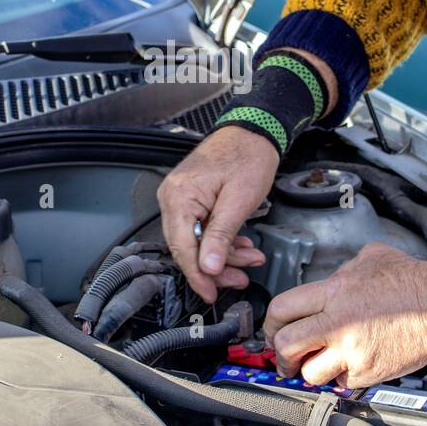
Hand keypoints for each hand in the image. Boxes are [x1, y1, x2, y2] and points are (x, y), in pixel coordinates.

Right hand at [158, 125, 277, 302]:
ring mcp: (180, 198)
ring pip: (197, 241)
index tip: (210, 294)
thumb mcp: (239, 202)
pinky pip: (201, 228)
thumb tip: (208, 268)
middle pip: (187, 247)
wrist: (253, 131)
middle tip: (239, 279)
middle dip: (216, 267)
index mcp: (179, 197)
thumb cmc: (248, 156)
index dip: (197, 276)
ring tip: (250, 259)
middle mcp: (173, 198)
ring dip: (224, 255)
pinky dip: (222, 241)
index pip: (182, 249)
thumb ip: (221, 237)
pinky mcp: (191, 199)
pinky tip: (242, 246)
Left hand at [263, 243, 426, 387]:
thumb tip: (327, 284)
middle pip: (286, 345)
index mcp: (334, 291)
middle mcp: (339, 323)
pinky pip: (341, 383)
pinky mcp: (370, 372)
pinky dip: (340, 378)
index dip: (269, 323)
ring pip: (310, 373)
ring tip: (315, 365)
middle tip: (283, 358)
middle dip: (279, 355)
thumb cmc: (413, 280)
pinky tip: (347, 366)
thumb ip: (340, 272)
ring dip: (308, 371)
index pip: (281, 309)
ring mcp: (354, 351)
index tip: (272, 330)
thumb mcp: (368, 258)